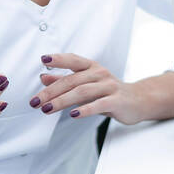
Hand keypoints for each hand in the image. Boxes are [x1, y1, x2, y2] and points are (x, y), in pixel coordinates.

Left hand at [31, 53, 145, 123]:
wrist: (137, 101)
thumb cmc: (109, 92)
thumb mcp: (87, 84)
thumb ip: (66, 80)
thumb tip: (43, 77)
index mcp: (92, 67)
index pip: (73, 60)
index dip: (59, 59)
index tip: (43, 59)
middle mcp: (100, 73)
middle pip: (72, 81)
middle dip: (51, 91)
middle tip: (36, 101)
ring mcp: (109, 86)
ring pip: (82, 92)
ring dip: (62, 101)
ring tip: (47, 109)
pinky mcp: (117, 101)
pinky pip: (99, 104)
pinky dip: (85, 109)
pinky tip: (73, 114)